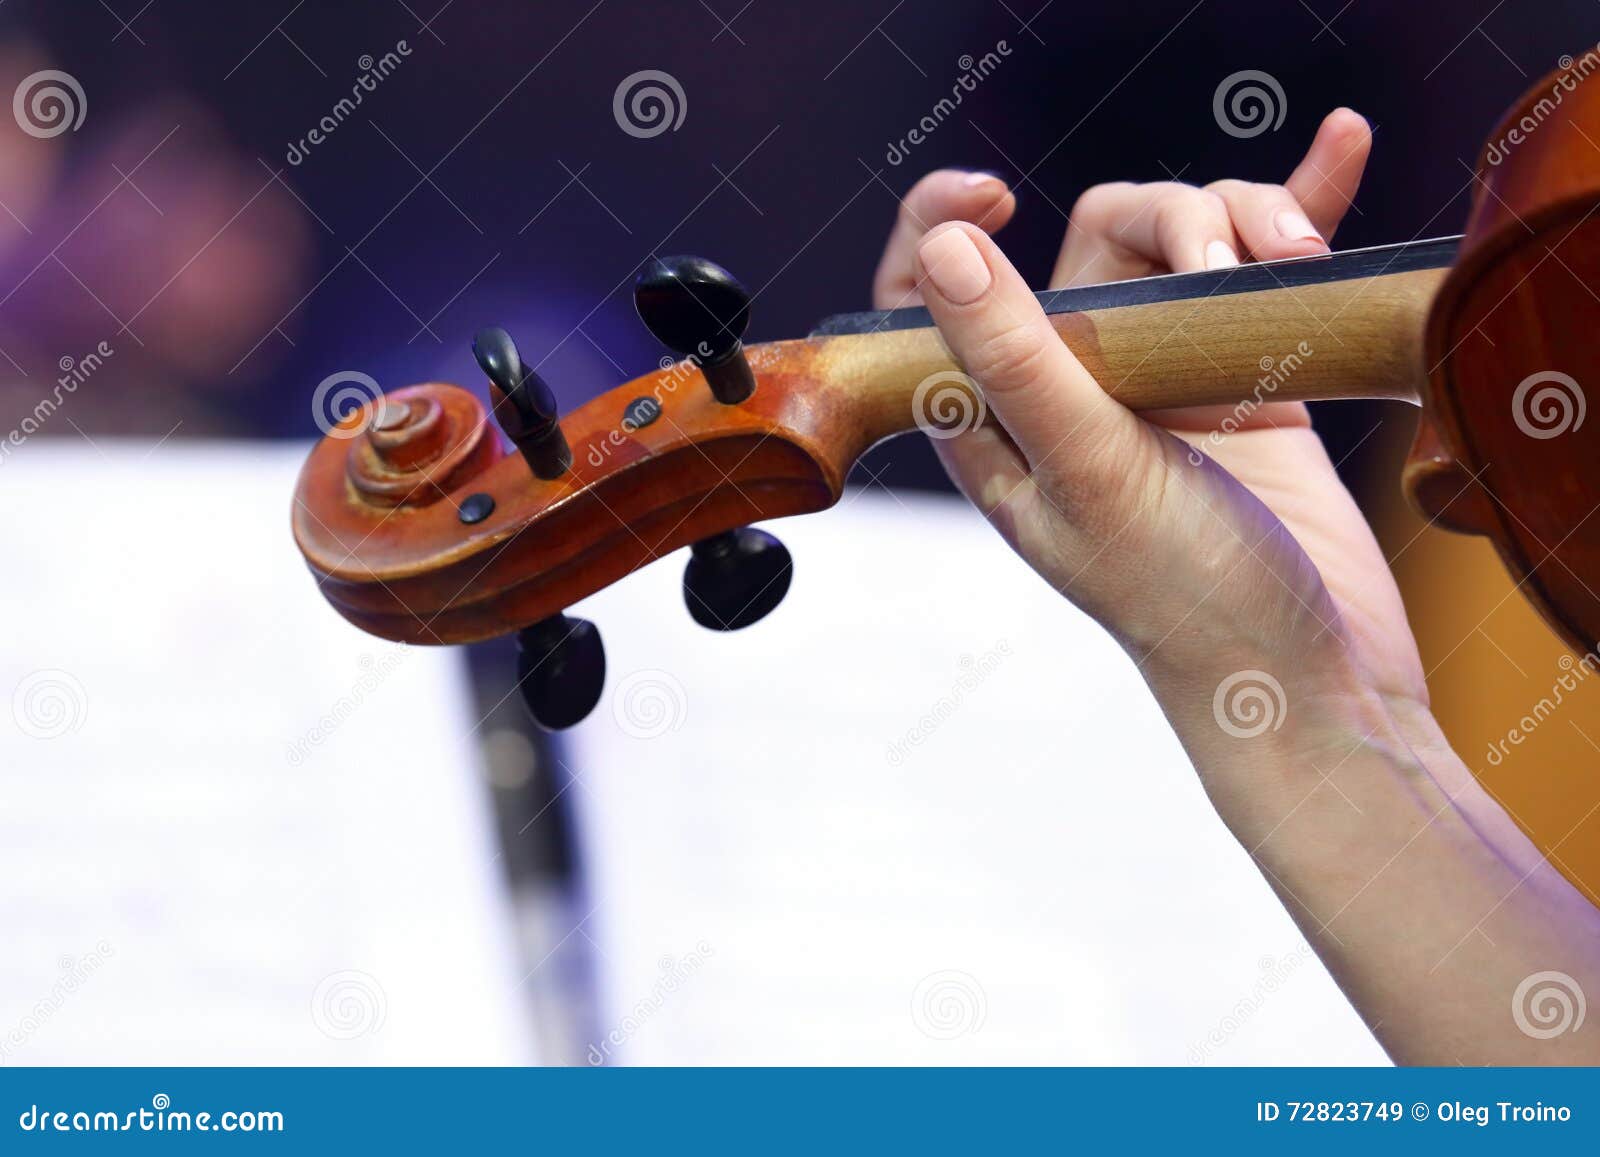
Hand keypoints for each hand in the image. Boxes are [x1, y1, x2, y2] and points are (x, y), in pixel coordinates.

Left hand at [872, 112, 1425, 752]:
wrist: (1315, 674)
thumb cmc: (1188, 597)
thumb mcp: (1090, 470)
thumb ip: (1018, 359)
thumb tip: (944, 247)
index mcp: (996, 417)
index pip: (930, 298)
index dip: (937, 227)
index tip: (995, 191)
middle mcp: (1071, 390)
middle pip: (1094, 242)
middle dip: (1169, 220)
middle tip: (1228, 263)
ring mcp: (1163, 381)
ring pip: (1185, 243)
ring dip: (1243, 220)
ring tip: (1297, 258)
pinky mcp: (1246, 377)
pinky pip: (1259, 272)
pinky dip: (1297, 212)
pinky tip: (1339, 159)